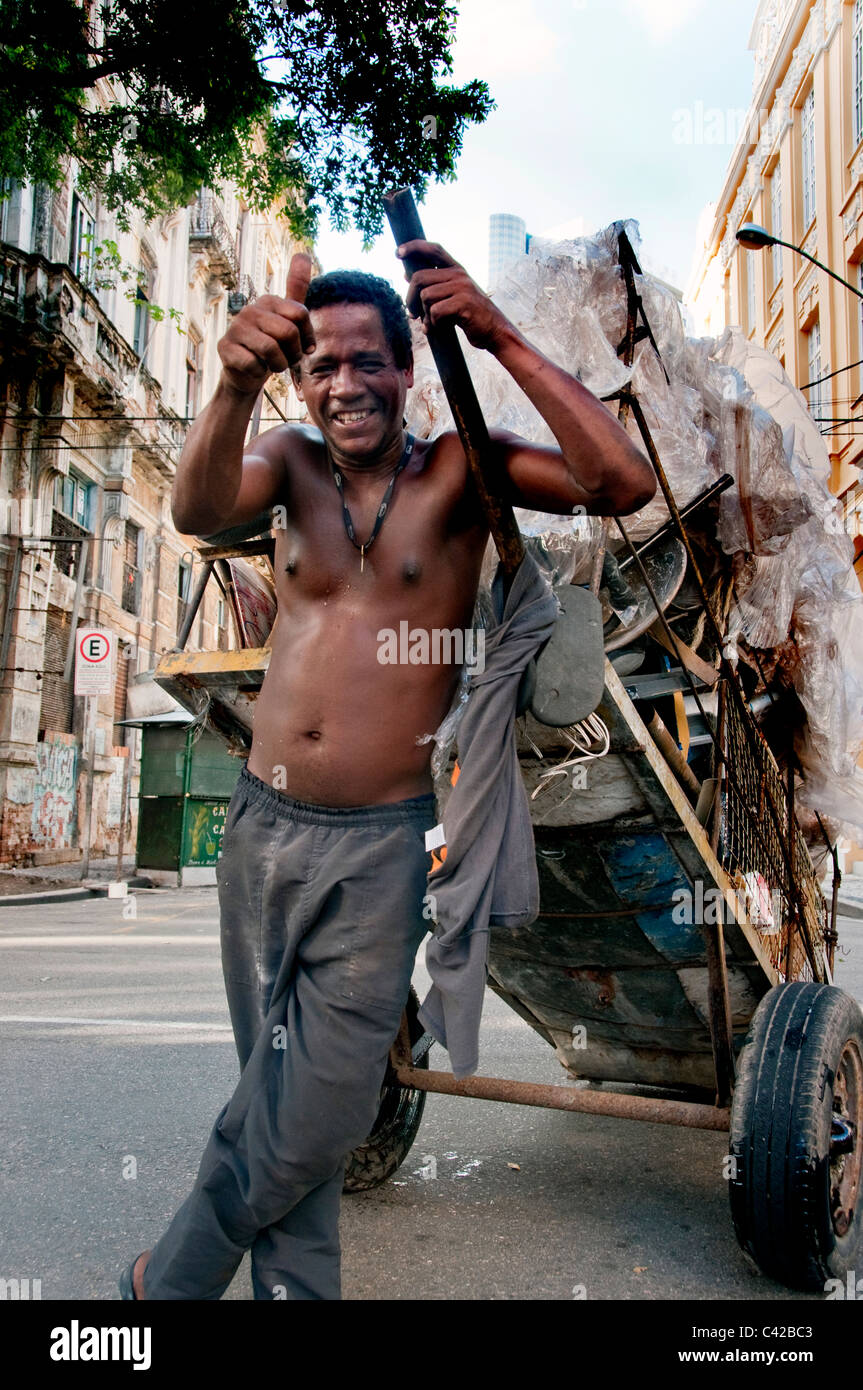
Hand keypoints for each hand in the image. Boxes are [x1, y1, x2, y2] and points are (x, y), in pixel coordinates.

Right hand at [217, 253, 315, 395]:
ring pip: (272, 350)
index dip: (308, 338)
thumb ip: (296, 289)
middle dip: (293, 354)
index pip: (300, 315)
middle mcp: (250, 309)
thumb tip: (302, 253)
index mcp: (268, 301)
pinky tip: (253, 367)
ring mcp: (235, 327)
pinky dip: (259, 372)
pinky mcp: (225, 348)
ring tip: (271, 363)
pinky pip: (254, 365)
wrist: (246, 371)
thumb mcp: (288, 318)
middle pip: (288, 333)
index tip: (304, 347)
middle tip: (286, 359)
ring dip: (278, 365)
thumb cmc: (272, 344)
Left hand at [397, 239, 511, 352]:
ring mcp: (462, 287)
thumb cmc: (469, 315)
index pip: (433, 249)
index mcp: (456, 269)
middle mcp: (459, 274)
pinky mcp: (464, 303)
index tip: (398, 253)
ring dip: (424, 315)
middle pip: (420, 278)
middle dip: (410, 298)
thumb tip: (406, 275)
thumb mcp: (451, 295)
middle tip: (412, 313)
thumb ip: (433, 285)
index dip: (414, 247)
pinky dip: (432, 324)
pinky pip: (435, 311)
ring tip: (430, 324)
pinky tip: (437, 329)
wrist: (494, 331)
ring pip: (426, 296)